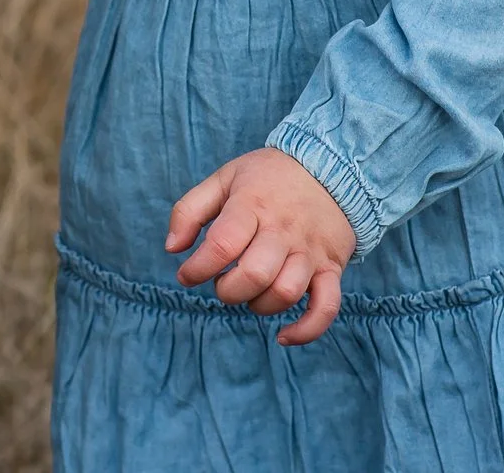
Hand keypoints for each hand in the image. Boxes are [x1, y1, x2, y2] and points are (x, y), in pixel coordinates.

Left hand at [166, 147, 356, 345]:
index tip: (187, 275)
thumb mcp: (224, 178)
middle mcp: (284, 229)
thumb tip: (171, 249)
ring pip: (286, 292)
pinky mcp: (332, 268)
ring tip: (249, 294)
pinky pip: (326, 307)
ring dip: (259, 305)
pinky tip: (283, 336)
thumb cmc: (267, 177)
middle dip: (228, 291)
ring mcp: (310, 250)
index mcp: (253, 204)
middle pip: (255, 274)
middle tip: (221, 282)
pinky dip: (306, 330)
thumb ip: (189, 210)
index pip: (222, 244)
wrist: (331, 167)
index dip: (197, 268)